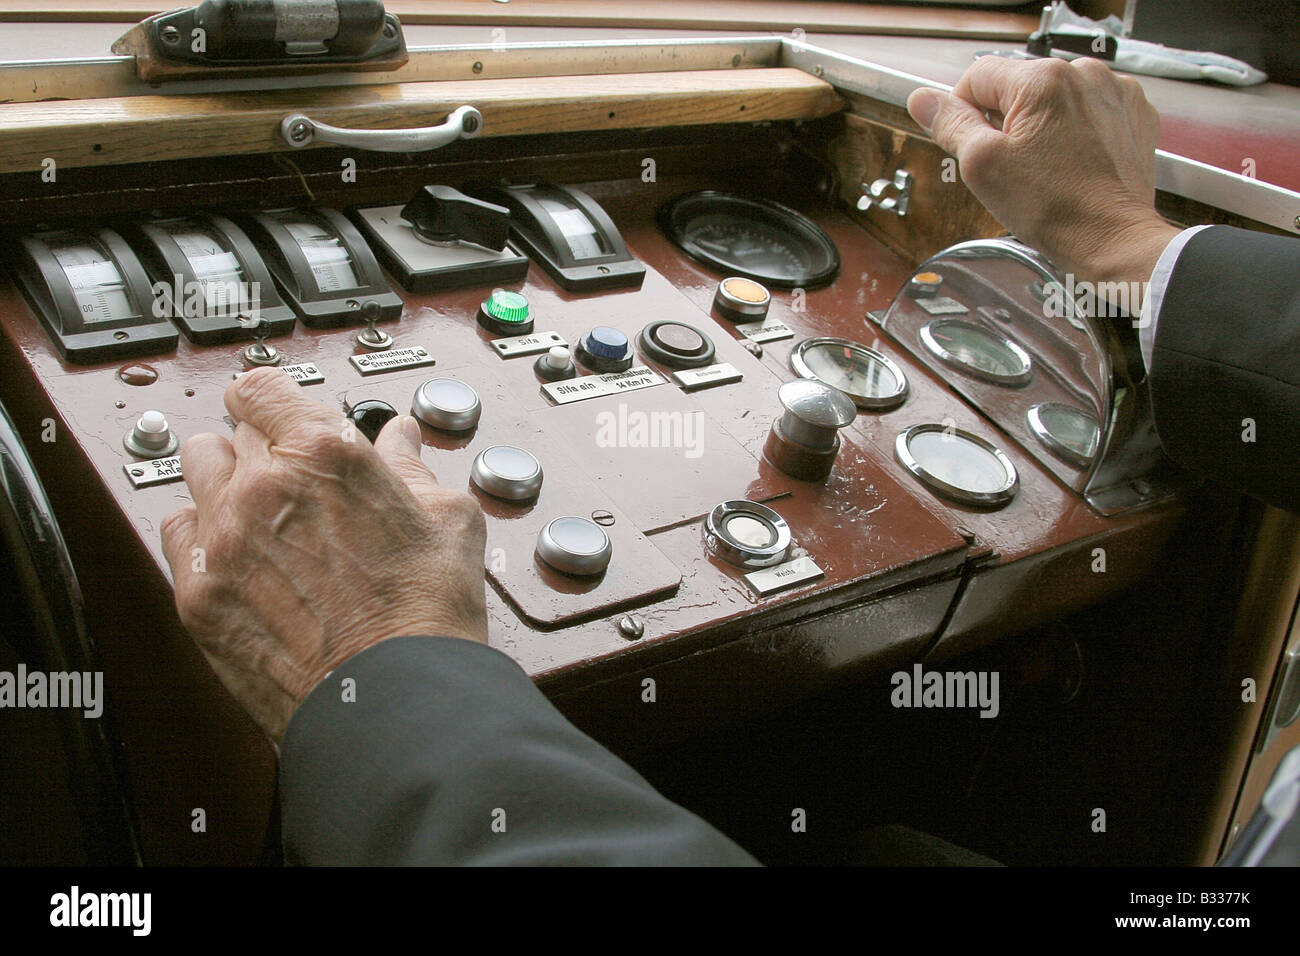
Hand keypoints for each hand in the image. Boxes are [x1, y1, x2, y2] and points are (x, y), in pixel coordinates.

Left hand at [160, 367, 487, 741]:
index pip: (262, 386)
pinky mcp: (197, 592)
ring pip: (195, 471)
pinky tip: (236, 553)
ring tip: (258, 509)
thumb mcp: (446, 521)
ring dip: (224, 478)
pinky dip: (200, 533)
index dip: (273, 398)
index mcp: (325, 454)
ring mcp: (223, 539)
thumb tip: (402, 441)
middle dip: (264, 445)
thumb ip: (414, 467)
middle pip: (234, 430)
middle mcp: (264, 486)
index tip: (279, 410)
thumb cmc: (424, 618)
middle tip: (294, 477)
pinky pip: (175, 533)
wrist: (392, 703)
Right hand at [907, 56, 1180, 293]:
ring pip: (1052, 99)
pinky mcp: (1131, 113)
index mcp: (1042, 80)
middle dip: (1007, 123)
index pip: (977, 76)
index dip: (964, 113)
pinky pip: (1086, 110)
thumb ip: (951, 124)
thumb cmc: (1054, 208)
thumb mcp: (983, 166)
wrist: (1113, 238)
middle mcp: (1083, 74)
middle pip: (1018, 87)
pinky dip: (1075, 132)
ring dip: (1042, 126)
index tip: (974, 147)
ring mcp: (1113, 91)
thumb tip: (923, 100)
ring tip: (1048, 168)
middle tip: (1015, 167)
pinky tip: (1073, 163)